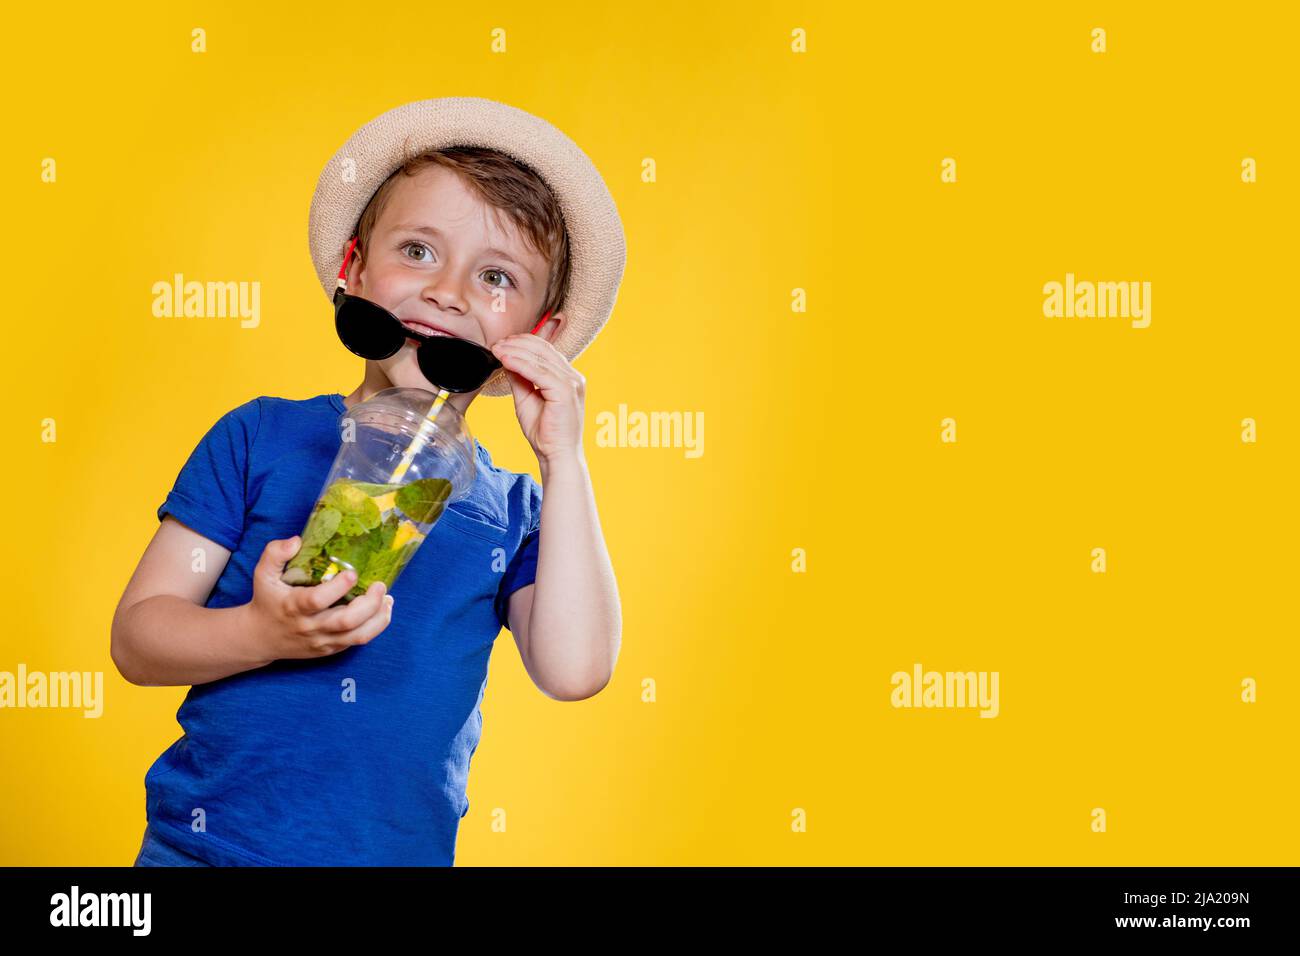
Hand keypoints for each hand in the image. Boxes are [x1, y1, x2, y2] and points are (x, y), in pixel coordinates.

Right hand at [246, 536, 394, 659]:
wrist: (259, 638)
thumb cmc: (267, 600)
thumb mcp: (263, 574)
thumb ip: (275, 554)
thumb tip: (297, 540)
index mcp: (293, 606)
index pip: (317, 600)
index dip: (338, 587)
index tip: (353, 572)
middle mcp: (309, 626)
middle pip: (345, 621)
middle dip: (369, 603)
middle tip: (380, 585)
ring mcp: (321, 641)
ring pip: (357, 636)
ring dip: (378, 618)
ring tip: (388, 599)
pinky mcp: (330, 649)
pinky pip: (356, 642)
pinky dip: (375, 627)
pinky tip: (382, 610)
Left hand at [490, 333, 585, 464]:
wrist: (556, 455)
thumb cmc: (545, 433)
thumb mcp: (527, 399)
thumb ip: (520, 379)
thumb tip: (507, 359)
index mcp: (567, 377)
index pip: (546, 350)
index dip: (523, 342)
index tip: (502, 343)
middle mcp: (573, 377)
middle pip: (543, 349)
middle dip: (517, 343)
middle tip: (496, 343)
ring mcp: (571, 383)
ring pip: (540, 358)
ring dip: (515, 351)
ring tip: (497, 349)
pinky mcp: (565, 391)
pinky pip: (539, 372)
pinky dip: (520, 364)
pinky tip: (505, 360)